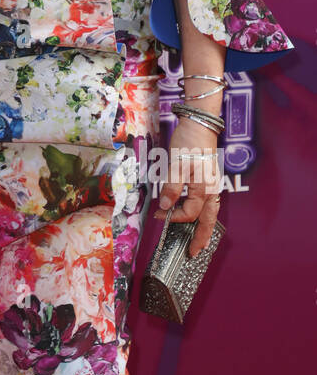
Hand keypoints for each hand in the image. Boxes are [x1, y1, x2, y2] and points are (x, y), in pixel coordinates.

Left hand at [156, 119, 221, 255]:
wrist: (200, 122)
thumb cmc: (188, 141)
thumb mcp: (176, 164)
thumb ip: (172, 187)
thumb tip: (167, 207)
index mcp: (204, 187)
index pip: (190, 212)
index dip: (175, 216)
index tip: (160, 215)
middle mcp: (212, 188)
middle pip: (209, 219)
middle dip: (202, 237)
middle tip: (194, 252)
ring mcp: (213, 183)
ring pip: (211, 212)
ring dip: (205, 227)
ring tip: (201, 241)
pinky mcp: (210, 177)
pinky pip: (210, 202)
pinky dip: (206, 214)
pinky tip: (201, 216)